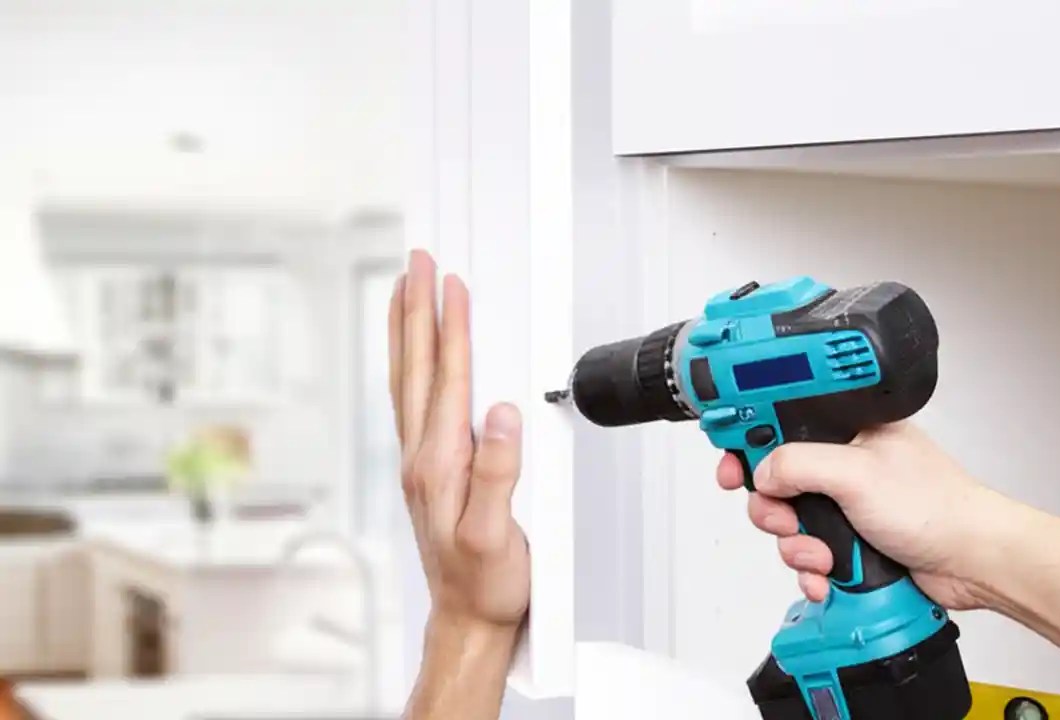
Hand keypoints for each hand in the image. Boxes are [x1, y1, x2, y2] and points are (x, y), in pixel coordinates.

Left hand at [390, 250, 529, 629]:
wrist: (467, 619)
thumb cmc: (485, 584)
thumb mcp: (496, 534)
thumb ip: (499, 472)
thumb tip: (501, 413)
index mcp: (441, 463)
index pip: (447, 379)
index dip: (452, 328)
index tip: (451, 285)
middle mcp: (422, 457)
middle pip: (417, 367)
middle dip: (417, 309)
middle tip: (417, 263)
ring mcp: (419, 462)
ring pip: (407, 379)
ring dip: (407, 330)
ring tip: (406, 291)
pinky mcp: (426, 471)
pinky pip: (411, 401)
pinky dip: (410, 364)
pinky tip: (415, 356)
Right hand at [716, 421, 1006, 609]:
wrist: (972, 561)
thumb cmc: (937, 506)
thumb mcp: (856, 473)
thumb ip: (798, 464)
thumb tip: (761, 472)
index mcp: (846, 429)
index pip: (780, 422)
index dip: (748, 442)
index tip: (730, 465)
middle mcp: (844, 462)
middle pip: (775, 480)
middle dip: (773, 509)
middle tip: (783, 520)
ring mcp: (846, 503)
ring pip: (789, 523)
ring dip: (797, 547)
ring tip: (823, 555)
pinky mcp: (851, 539)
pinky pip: (809, 553)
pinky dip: (812, 569)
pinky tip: (828, 576)